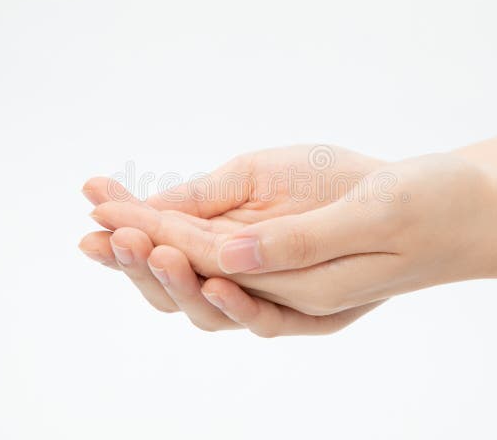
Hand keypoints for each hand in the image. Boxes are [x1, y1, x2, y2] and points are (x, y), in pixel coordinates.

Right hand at [79, 145, 387, 333]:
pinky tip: (213, 278)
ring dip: (175, 283)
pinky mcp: (308, 316)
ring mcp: (268, 300)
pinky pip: (265, 321)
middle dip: (134, 263)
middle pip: (169, 288)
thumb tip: (140, 207)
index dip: (123, 228)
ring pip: (206, 310)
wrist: (405, 195)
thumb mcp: (256, 174)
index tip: (90, 200)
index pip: (158, 245)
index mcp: (219, 244)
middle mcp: (236, 279)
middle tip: (110, 237)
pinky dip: (236, 304)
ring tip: (154, 248)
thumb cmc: (330, 181)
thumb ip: (202, 198)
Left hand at [84, 153, 496, 316]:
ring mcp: (294, 288)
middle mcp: (293, 302)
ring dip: (157, 254)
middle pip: (198, 289)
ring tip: (108, 222)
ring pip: (207, 283)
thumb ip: (299, 243)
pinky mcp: (298, 269)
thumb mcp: (374, 214)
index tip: (107, 213)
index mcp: (308, 293)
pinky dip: (190, 243)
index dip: (156, 239)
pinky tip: (162, 226)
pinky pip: (232, 265)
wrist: (478, 211)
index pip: (213, 268)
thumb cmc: (436, 206)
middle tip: (92, 226)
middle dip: (141, 256)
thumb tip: (225, 255)